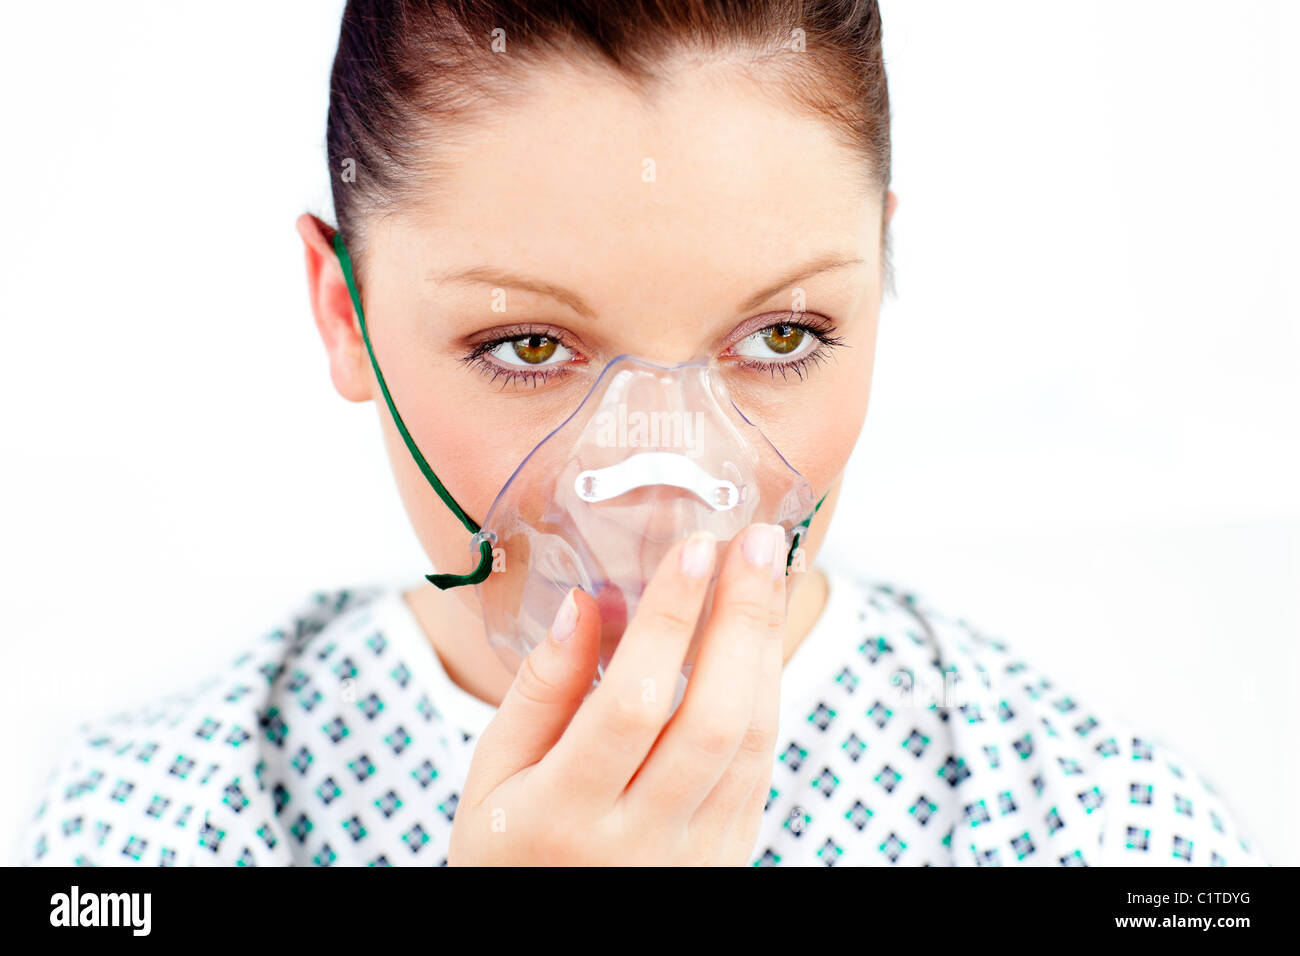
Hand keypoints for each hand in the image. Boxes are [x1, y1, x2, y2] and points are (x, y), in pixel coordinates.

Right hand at [447, 522, 789, 865]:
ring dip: (767, 648)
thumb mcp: (492, 776)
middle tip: (758, 540)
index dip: (669, 621)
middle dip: (742, 619)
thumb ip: (538, 690)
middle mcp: (639, 842)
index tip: (694, 547)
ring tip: (770, 573)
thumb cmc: (511, 849)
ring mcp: (694, 856)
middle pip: (713, 720)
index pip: (632, 705)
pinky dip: (769, 693)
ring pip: (752, 743)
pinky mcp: (729, 856)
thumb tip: (583, 605)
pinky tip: (761, 638)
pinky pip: (761, 767)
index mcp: (562, 816)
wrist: (553, 943)